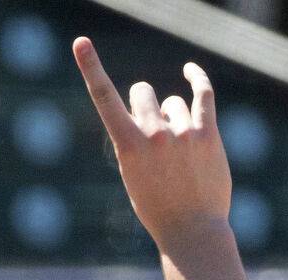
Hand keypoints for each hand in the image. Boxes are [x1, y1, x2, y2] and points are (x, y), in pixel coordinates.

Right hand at [72, 36, 232, 248]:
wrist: (191, 229)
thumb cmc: (156, 205)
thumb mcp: (133, 173)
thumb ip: (136, 139)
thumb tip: (153, 108)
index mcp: (126, 145)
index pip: (103, 98)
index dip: (90, 67)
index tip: (80, 43)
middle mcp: (154, 132)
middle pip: (143, 92)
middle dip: (143, 103)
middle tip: (149, 126)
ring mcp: (183, 131)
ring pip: (173, 102)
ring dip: (173, 115)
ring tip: (178, 149)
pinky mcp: (208, 132)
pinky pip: (202, 93)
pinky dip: (196, 79)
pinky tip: (190, 71)